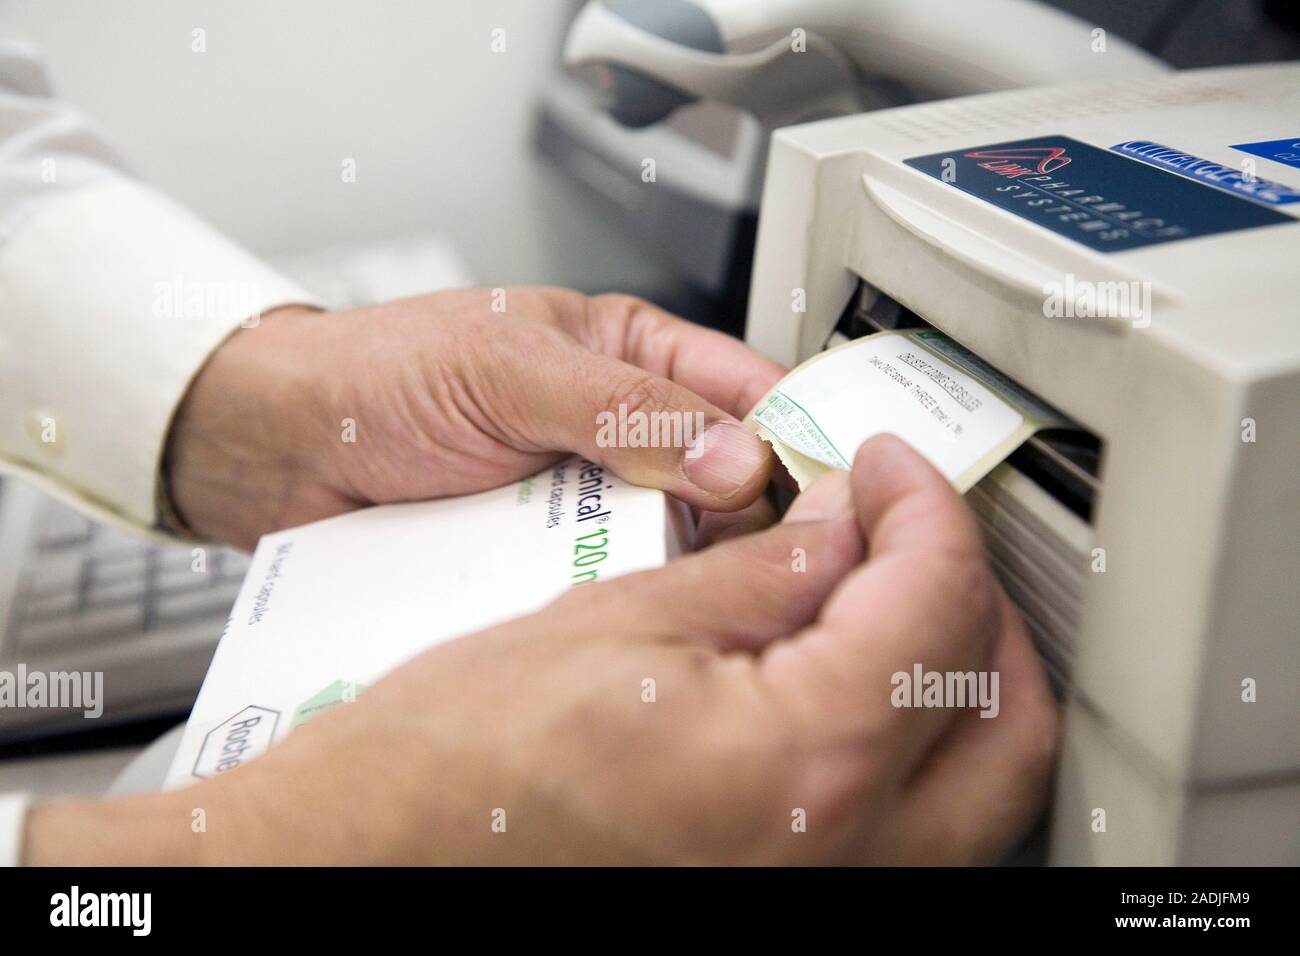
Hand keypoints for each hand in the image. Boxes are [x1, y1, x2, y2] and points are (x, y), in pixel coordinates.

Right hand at [29, 437, 1056, 863]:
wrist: (374, 860)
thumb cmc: (450, 764)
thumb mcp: (615, 621)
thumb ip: (759, 574)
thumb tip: (839, 530)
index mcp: (802, 759)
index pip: (934, 601)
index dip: (923, 506)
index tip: (887, 467)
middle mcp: (836, 852)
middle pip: (999, 715)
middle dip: (976, 599)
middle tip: (920, 528)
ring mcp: (816, 894)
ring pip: (977, 791)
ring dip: (965, 682)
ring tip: (905, 599)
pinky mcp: (780, 903)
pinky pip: (906, 830)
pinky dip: (912, 747)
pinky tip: (855, 687)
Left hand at [165, 289, 784, 548]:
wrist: (275, 447)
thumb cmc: (380, 374)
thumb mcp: (511, 369)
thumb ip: (625, 409)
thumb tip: (735, 456)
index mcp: (633, 356)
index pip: (750, 389)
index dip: (796, 435)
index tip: (833, 494)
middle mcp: (622, 431)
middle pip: (727, 480)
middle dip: (746, 519)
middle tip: (766, 565)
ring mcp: (583, 501)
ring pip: (672, 543)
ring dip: (680, 568)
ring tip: (694, 595)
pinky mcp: (543, 558)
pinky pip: (605, 584)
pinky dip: (619, 602)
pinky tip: (627, 619)